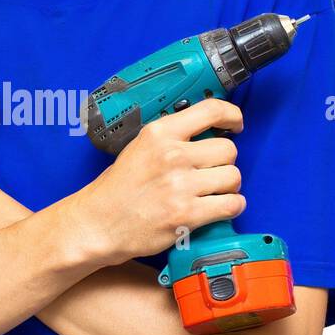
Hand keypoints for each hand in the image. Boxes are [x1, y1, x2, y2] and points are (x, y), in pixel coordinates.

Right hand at [70, 97, 245, 266]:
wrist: (99, 223)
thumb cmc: (118, 189)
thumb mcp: (139, 147)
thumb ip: (171, 138)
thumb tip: (207, 133)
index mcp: (159, 133)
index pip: (211, 111)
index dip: (231, 116)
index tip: (235, 124)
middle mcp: (172, 155)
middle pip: (228, 149)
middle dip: (225, 162)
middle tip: (213, 172)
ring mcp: (180, 185)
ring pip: (233, 177)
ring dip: (229, 186)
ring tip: (214, 192)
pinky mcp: (187, 214)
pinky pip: (231, 205)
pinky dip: (232, 207)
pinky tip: (220, 208)